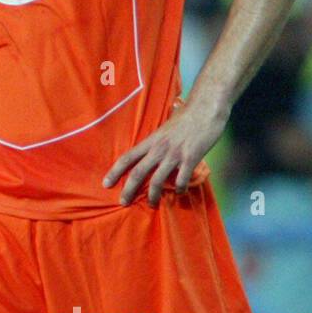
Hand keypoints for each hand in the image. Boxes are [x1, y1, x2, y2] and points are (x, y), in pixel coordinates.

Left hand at [103, 98, 228, 206]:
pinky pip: (182, 180)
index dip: (114, 171)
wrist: (206, 108)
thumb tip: (151, 150)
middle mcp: (159, 149)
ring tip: (152, 204)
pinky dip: (180, 189)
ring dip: (153, 196)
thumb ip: (157, 140)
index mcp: (151, 140)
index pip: (127, 157)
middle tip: (123, 202)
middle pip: (138, 173)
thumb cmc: (186, 116)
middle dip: (128, 190)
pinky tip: (180, 193)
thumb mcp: (165, 128)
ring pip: (157, 181)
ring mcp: (174, 155)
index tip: (105, 183)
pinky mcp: (190, 159)